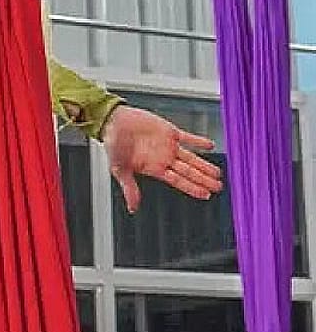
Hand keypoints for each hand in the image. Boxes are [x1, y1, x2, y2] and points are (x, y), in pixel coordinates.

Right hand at [101, 106, 222, 212]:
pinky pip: (187, 137)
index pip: (178, 181)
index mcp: (154, 169)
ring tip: (218, 172)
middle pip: (189, 172)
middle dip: (204, 180)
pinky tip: (210, 145)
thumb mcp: (120, 170)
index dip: (192, 188)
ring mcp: (168, 146)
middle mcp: (164, 159)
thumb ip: (129, 188)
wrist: (113, 122)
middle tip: (218, 186)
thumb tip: (132, 208)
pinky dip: (198, 141)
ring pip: (191, 158)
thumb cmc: (114, 145)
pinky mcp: (169, 131)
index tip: (206, 195)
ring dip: (204, 164)